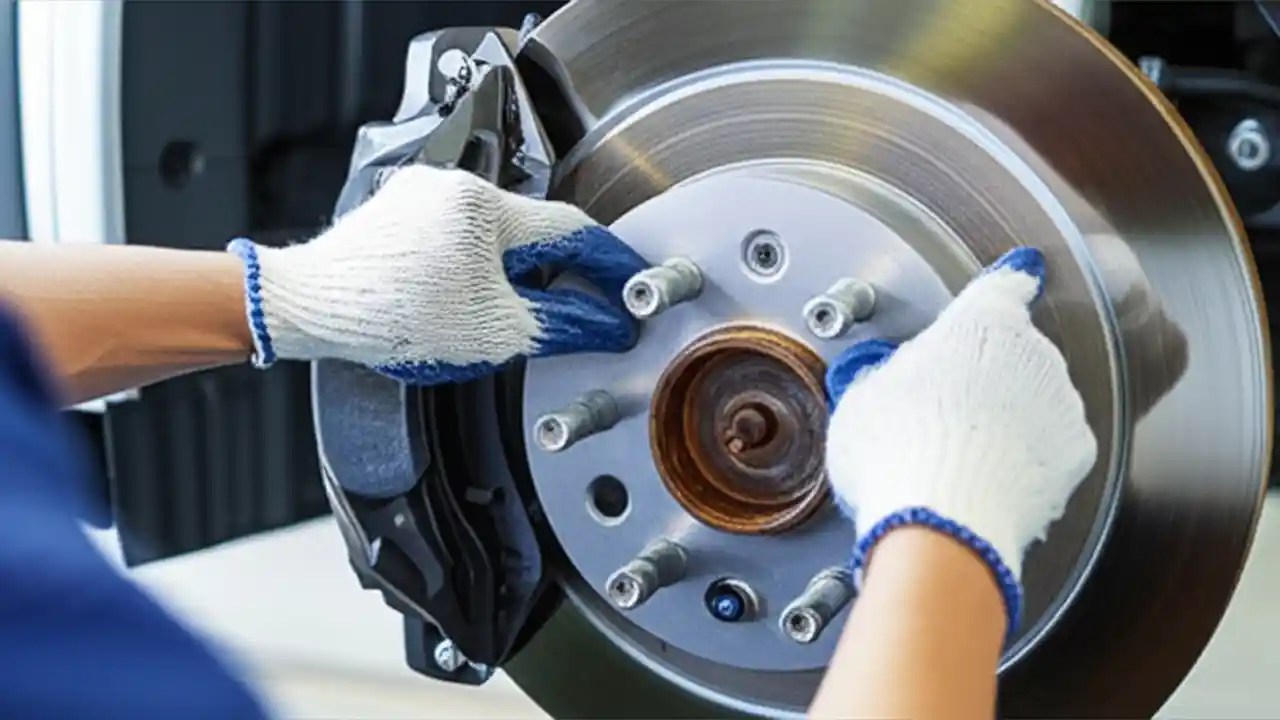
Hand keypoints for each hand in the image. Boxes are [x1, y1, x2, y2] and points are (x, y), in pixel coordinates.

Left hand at [227, 165, 647, 383]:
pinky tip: (476, 302)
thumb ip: (563, 325)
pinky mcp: (398, 216)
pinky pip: (460, 239)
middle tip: (594, 307)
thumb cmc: (386, 316)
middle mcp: (454, 188)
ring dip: (522, 274)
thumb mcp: (495, 333)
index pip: (574, 231)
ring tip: (530, 313)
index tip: (633, 283)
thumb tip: (608, 325)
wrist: (305, 309)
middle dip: (567, 273)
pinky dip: (482, 270)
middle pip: (537, 232)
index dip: (611, 263)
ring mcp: (423, 198)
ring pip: (498, 236)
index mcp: (486, 206)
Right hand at [824, 247, 1097, 634]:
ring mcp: (1062, 406)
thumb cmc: (898, 453)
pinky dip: (1026, 461)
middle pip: (1012, 352)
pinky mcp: (1076, 457)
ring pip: (1036, 401)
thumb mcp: (862, 398)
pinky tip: (986, 479)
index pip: (1005, 286)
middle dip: (984, 375)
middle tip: (938, 410)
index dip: (1007, 284)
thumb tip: (878, 376)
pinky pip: (1049, 448)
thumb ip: (884, 373)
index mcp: (982, 323)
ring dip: (1008, 419)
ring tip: (956, 454)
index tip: (1020, 276)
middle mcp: (1034, 354)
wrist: (942, 527)